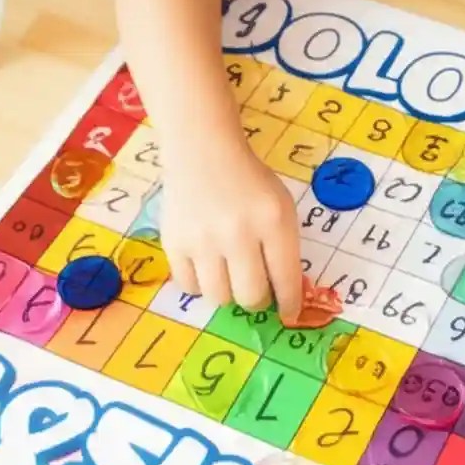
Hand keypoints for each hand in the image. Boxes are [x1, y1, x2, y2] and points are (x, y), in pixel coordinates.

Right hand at [159, 136, 302, 319]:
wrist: (203, 152)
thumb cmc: (249, 183)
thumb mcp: (280, 208)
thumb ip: (286, 250)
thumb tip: (285, 297)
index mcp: (273, 222)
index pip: (286, 281)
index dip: (290, 304)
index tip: (288, 313)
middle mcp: (237, 233)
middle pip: (251, 297)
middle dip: (258, 300)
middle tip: (256, 289)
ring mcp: (202, 240)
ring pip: (219, 298)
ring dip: (228, 293)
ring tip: (229, 274)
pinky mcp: (174, 242)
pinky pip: (189, 286)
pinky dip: (200, 283)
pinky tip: (206, 265)